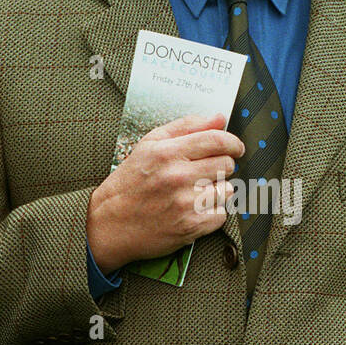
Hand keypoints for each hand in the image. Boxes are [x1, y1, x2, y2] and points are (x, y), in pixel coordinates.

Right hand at [87, 113, 244, 274]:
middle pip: (226, 165)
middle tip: (206, 172)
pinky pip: (221, 214)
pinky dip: (212, 213)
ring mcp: (185, 203)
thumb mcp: (150, 145)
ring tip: (195, 193)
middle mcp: (177, 176)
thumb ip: (186, 127)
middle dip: (221, 167)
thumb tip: (219, 118)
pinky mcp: (190, 226)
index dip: (233, 142)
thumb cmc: (130, 183)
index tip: (236, 147)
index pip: (216, 140)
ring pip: (227, 190)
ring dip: (217, 191)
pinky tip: (193, 210)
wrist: (110, 223)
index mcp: (167, 152)